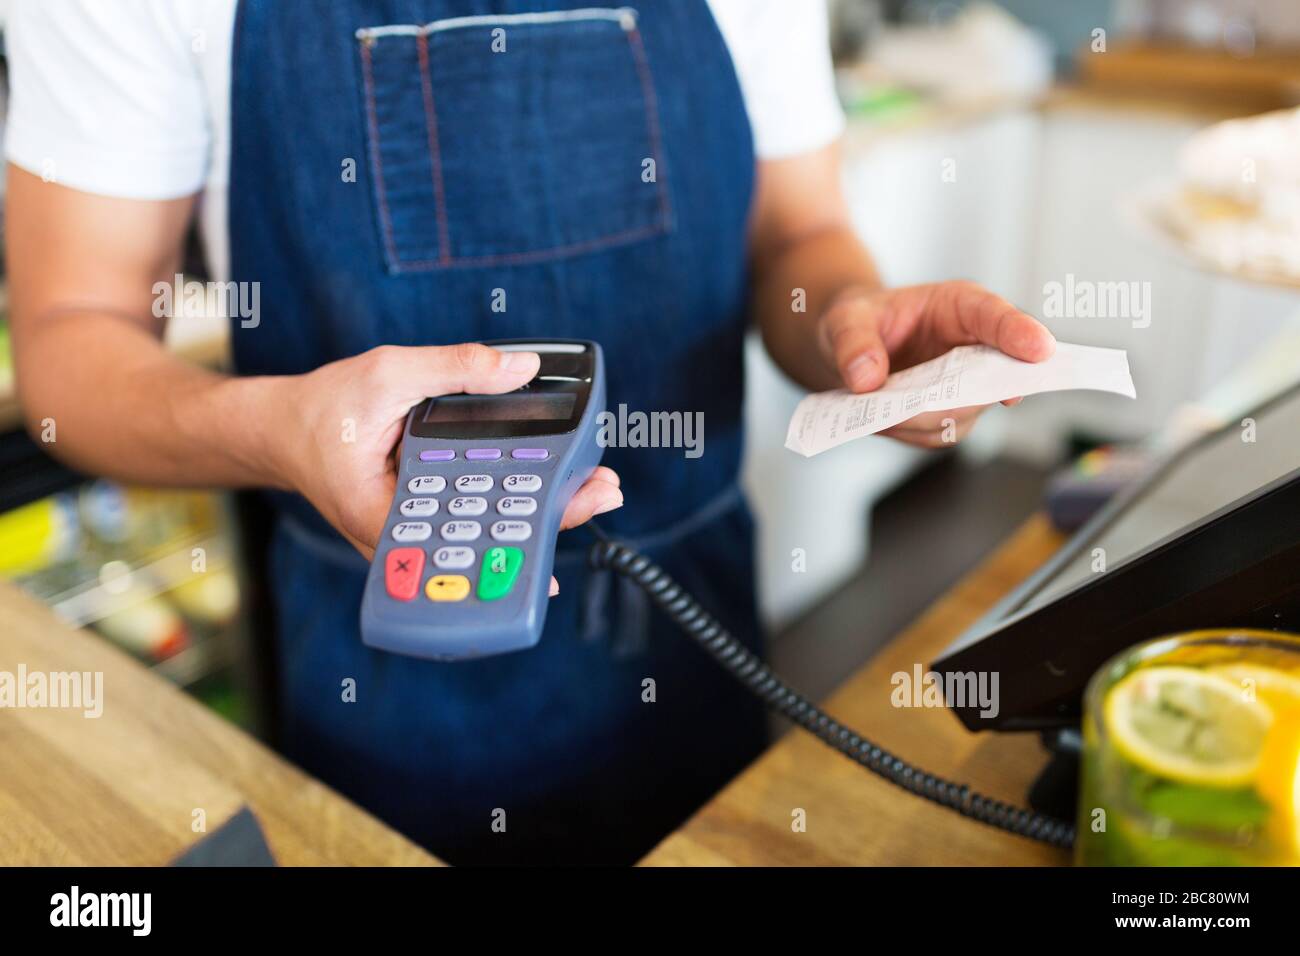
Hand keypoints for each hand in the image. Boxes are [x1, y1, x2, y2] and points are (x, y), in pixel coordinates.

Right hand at [268, 343, 622, 592]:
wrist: (280, 431)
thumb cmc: (325, 409)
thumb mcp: (387, 372)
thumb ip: (455, 368)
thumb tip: (523, 367)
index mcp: (386, 514)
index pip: (469, 528)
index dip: (525, 523)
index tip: (571, 504)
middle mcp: (404, 536)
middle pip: (491, 535)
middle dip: (552, 516)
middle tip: (606, 488)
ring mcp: (415, 531)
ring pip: (487, 530)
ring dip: (541, 510)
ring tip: (595, 489)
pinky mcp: (423, 517)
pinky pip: (473, 516)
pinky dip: (512, 502)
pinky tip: (554, 495)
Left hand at [816, 281, 1055, 446]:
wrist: (850, 349)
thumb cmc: (859, 321)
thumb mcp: (845, 319)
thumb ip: (854, 343)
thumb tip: (867, 379)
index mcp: (960, 306)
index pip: (996, 317)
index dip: (1019, 333)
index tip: (1041, 350)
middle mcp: (973, 346)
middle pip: (991, 376)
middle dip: (964, 393)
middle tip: (921, 401)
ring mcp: (965, 385)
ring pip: (966, 413)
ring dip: (927, 417)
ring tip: (885, 407)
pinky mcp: (950, 415)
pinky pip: (940, 432)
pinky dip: (912, 431)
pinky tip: (887, 416)